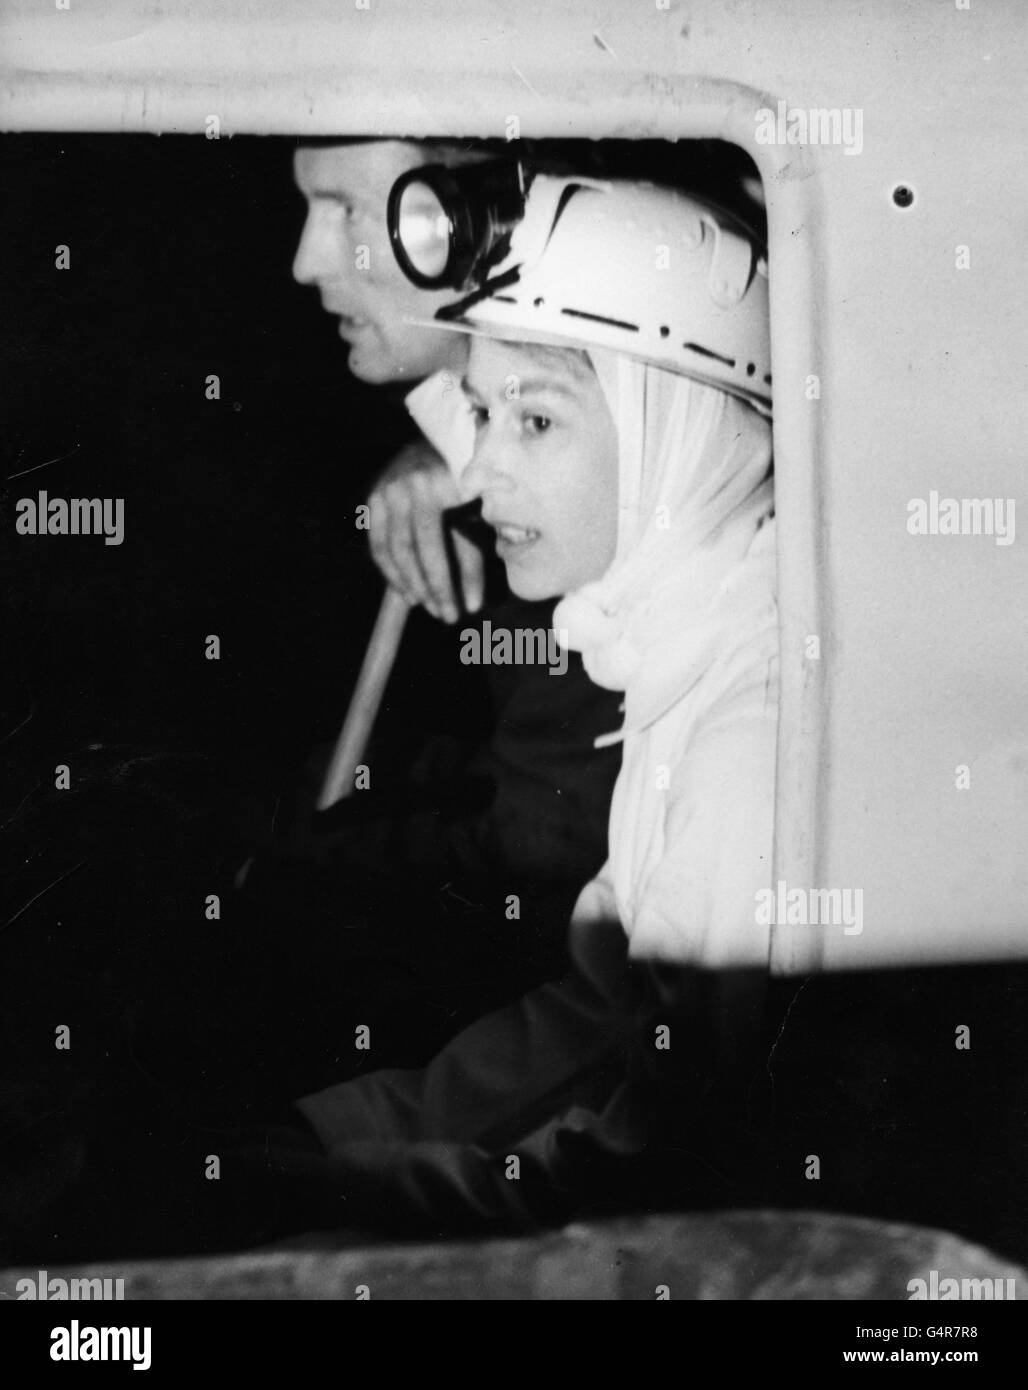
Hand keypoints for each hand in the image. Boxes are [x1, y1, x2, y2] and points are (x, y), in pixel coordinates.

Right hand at [368, 440, 483, 622]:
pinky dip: (390, 570)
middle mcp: (408, 486)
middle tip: (446, 615)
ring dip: (409, 584)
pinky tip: (406, 591)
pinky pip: (377, 544)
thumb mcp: (479, 508)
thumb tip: (473, 605)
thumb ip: (474, 551)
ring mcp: (387, 490)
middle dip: (431, 588)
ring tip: (427, 606)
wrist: (445, 436)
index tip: (468, 609)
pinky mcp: (374, 498)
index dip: (456, 580)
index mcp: (439, 483)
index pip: (444, 545)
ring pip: (392, 550)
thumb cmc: (471, 477)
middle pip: (415, 551)